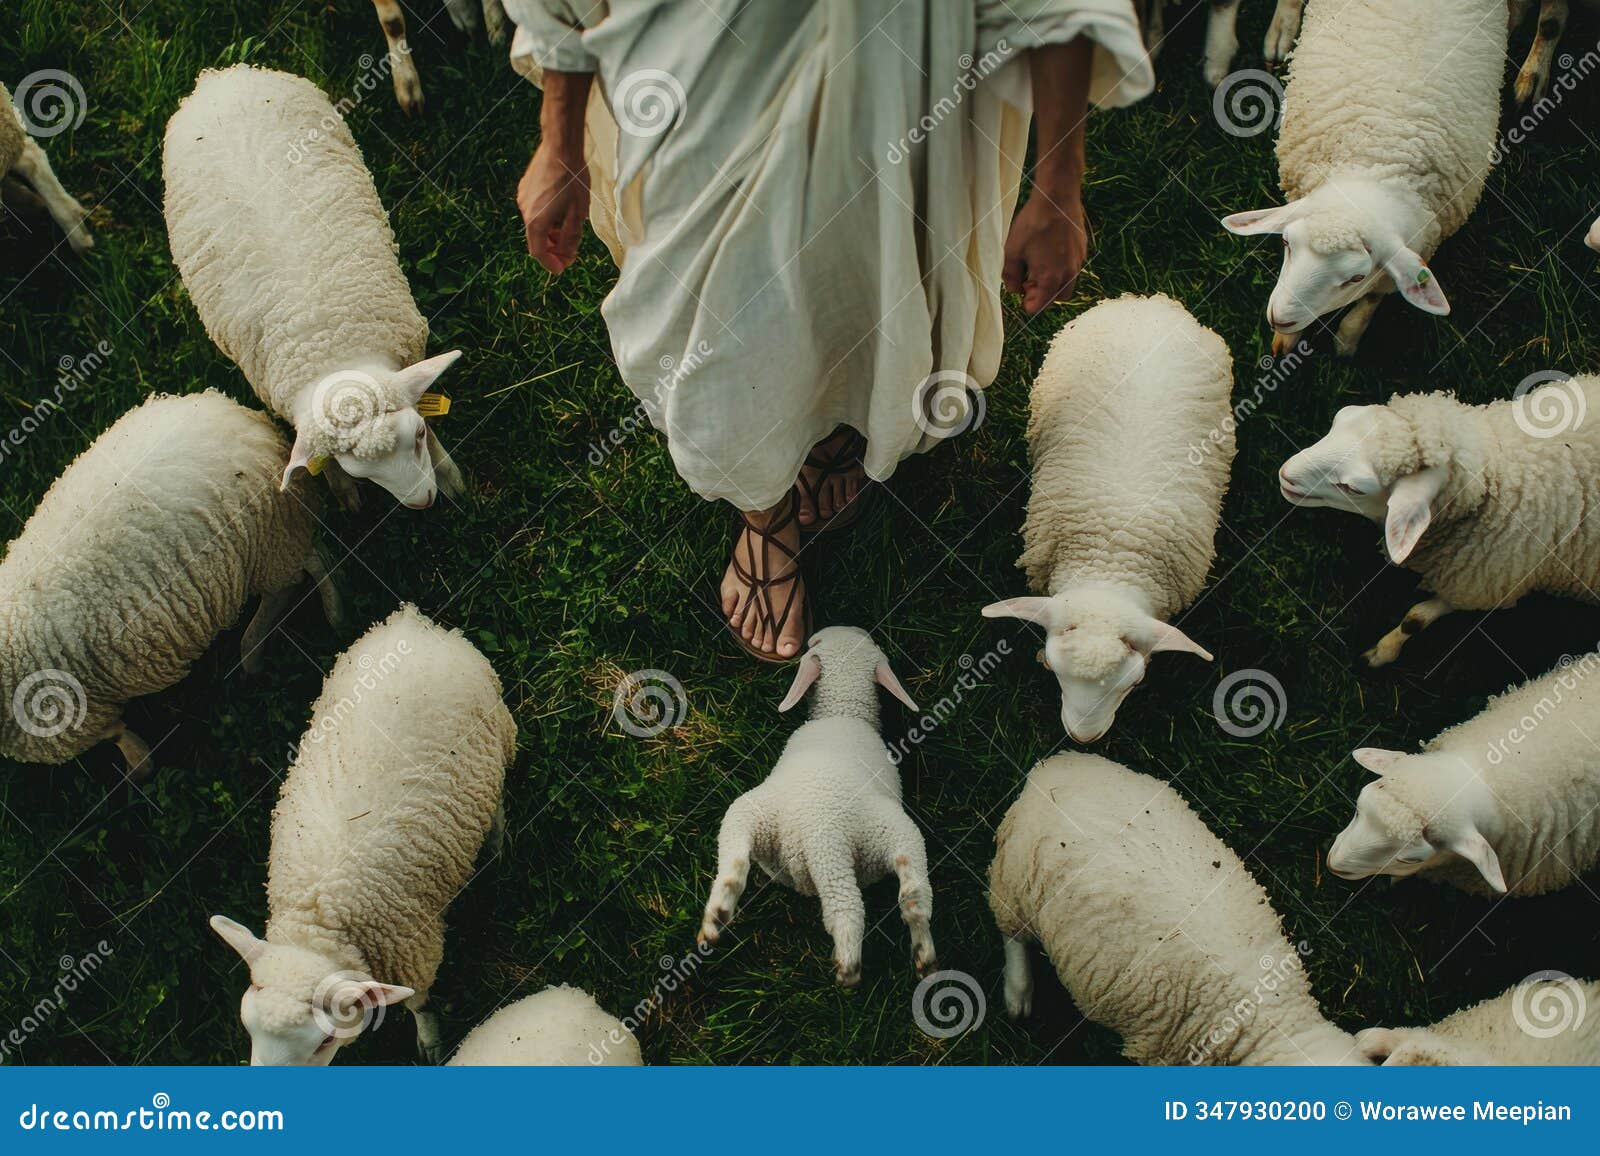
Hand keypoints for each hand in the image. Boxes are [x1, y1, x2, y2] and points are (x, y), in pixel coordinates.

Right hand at [518, 141, 589, 273]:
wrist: (561, 147)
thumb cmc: (573, 180)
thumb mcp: (578, 213)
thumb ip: (571, 238)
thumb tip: (566, 256)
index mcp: (537, 222)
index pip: (539, 253)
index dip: (551, 264)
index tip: (562, 267)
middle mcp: (525, 212)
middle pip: (536, 239)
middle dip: (552, 248)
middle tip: (569, 249)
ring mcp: (522, 199)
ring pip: (535, 225)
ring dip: (549, 232)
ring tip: (567, 228)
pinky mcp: (524, 188)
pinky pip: (533, 210)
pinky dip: (545, 218)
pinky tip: (559, 209)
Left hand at [1003, 188, 1086, 314]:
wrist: (1057, 197)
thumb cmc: (1032, 224)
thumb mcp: (1011, 252)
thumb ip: (1011, 277)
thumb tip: (1014, 290)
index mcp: (1051, 279)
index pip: (1038, 307)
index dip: (1025, 301)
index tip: (1021, 284)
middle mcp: (1069, 274)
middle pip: (1056, 299)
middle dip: (1042, 294)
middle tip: (1029, 277)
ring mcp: (1078, 261)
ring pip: (1067, 284)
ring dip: (1053, 282)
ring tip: (1039, 263)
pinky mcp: (1082, 249)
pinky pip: (1073, 268)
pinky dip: (1061, 267)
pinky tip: (1050, 249)